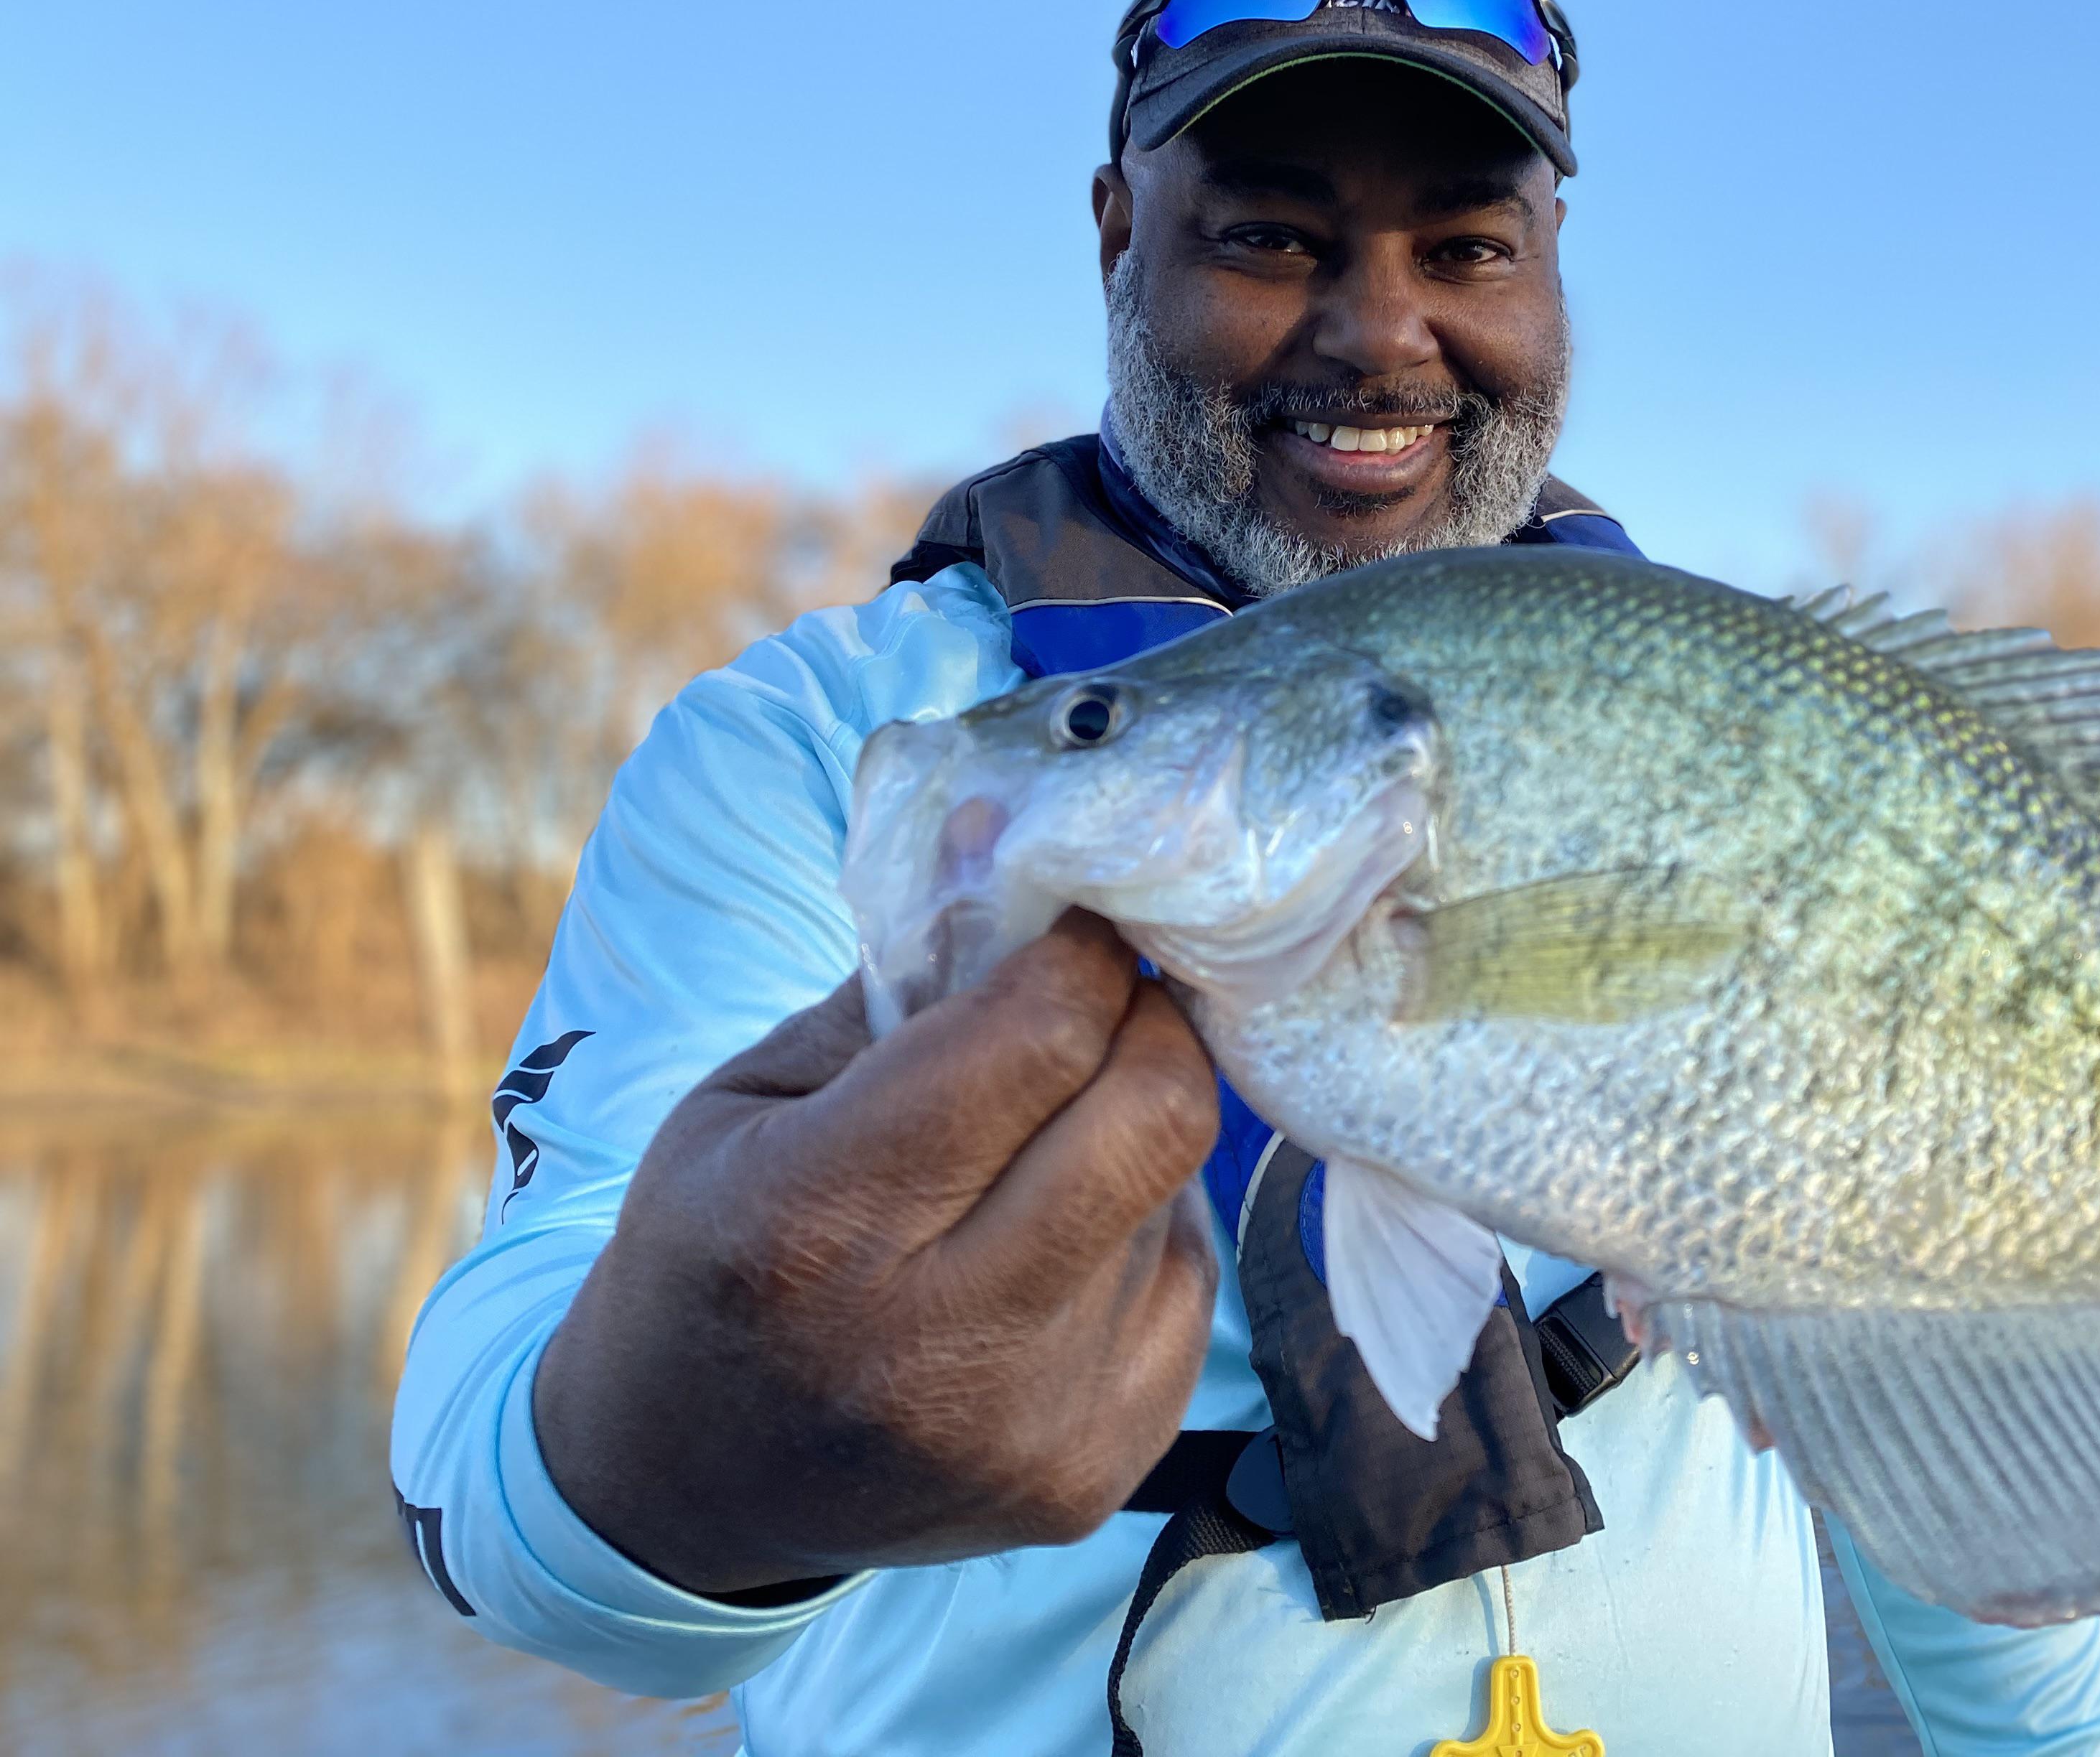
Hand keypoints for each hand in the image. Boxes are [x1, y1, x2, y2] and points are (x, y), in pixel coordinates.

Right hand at [531, 909, 1222, 1596]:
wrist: (687, 1485)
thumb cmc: (716, 1251)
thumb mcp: (748, 1098)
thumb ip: (895, 980)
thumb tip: (1012, 836)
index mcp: (809, 1225)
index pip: (1035, 1040)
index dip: (1081, 955)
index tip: (1078, 925)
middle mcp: (929, 1347)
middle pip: (1154, 1117)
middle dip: (1149, 1024)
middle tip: (1109, 1001)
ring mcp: (1026, 1429)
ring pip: (1175, 1197)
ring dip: (1128, 1139)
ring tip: (1039, 1151)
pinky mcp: (1092, 1480)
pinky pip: (1189, 1289)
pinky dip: (1142, 1235)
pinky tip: (1057, 1245)